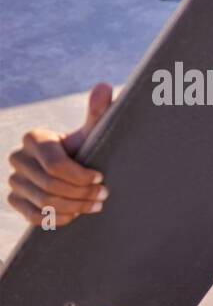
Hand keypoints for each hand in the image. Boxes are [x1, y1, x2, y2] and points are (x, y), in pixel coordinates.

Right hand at [6, 82, 112, 226]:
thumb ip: (98, 111)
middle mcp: (18, 157)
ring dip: (75, 207)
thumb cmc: (84, 148)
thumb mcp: (92, 132)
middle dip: (82, 194)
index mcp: (34, 138)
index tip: (101, 178)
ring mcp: (14, 180)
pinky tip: (76, 214)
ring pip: (45, 202)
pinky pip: (35, 216)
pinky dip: (59, 219)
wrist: (72, 169)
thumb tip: (105, 86)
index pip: (56, 165)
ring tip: (96, 205)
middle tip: (104, 196)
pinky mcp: (15, 199)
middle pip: (52, 185)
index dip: (81, 176)